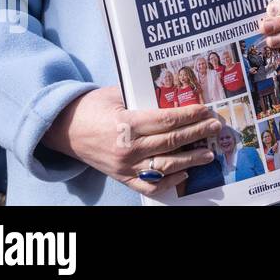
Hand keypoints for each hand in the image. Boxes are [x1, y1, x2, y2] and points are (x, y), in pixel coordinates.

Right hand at [42, 86, 221, 195]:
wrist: (64, 130)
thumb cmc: (92, 107)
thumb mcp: (116, 94)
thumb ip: (143, 96)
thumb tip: (176, 94)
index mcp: (126, 124)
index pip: (166, 121)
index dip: (190, 116)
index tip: (207, 111)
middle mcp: (127, 149)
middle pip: (171, 142)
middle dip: (197, 134)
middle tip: (215, 126)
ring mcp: (125, 167)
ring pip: (165, 166)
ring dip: (190, 160)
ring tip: (208, 153)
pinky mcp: (122, 178)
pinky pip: (150, 186)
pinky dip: (169, 182)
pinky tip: (185, 174)